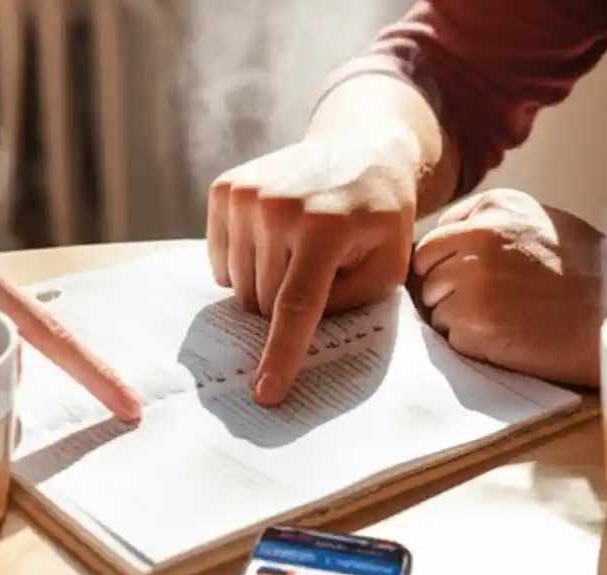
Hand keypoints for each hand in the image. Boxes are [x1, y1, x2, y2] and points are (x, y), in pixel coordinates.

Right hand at [208, 130, 418, 404]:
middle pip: (262, 303)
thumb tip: (294, 337)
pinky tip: (274, 241)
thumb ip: (344, 307)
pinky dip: (244, 265)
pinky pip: (220, 262)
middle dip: (287, 308)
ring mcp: (246, 194)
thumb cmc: (379, 219)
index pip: (296, 305)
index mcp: (326, 227)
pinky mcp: (225, 189)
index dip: (280, 355)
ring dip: (266, 286)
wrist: (361, 148)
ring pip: (238, 287)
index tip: (265, 393)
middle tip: (320, 273)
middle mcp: (279, 206)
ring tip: (299, 252)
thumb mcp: (386, 268)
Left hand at [413, 188, 606, 386]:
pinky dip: (472, 343)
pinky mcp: (473, 321)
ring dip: (458, 319)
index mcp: (494, 207)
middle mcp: (477, 237)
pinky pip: (451, 336)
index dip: (447, 265)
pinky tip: (510, 336)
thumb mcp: (542, 222)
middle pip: (426, 271)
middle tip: (485, 306)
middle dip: (444, 290)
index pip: (435, 238)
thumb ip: (492, 223)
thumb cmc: (590, 273)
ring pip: (434, 305)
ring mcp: (471, 280)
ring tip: (505, 320)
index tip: (471, 280)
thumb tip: (444, 242)